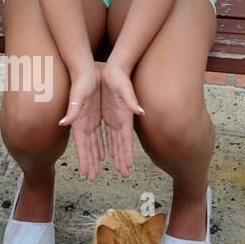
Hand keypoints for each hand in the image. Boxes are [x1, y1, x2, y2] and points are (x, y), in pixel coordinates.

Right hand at [59, 63, 103, 180]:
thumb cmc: (82, 80)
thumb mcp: (78, 94)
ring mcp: (91, 121)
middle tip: (92, 179)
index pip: (83, 146)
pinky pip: (101, 135)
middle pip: (89, 148)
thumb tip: (63, 123)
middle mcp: (85, 124)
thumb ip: (72, 109)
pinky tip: (103, 154)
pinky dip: (102, 146)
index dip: (85, 160)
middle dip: (90, 164)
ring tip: (97, 171)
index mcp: (81, 122)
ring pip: (95, 144)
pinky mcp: (97, 116)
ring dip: (96, 157)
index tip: (86, 174)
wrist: (87, 68)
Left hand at [101, 61, 143, 177]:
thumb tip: (140, 112)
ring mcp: (112, 119)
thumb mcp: (123, 87)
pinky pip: (104, 134)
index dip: (126, 154)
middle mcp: (118, 121)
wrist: (111, 67)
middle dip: (121, 160)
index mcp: (123, 117)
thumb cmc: (118, 76)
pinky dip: (104, 146)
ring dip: (112, 156)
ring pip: (111, 143)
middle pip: (119, 145)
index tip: (128, 168)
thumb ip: (130, 100)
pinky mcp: (105, 115)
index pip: (125, 140)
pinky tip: (104, 155)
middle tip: (124, 176)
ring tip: (114, 170)